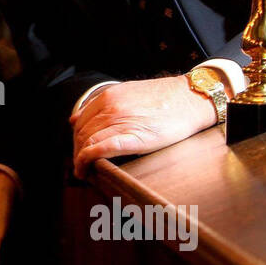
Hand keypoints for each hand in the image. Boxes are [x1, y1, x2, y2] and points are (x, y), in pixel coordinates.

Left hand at [70, 76, 216, 177]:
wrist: (191, 99)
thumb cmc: (166, 99)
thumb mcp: (129, 93)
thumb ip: (102, 105)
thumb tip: (74, 118)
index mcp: (108, 96)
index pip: (80, 121)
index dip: (76, 138)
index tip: (79, 149)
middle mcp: (110, 107)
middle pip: (81, 133)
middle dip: (77, 151)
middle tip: (81, 164)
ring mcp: (120, 121)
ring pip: (87, 142)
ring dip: (80, 159)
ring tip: (83, 171)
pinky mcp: (133, 137)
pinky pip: (99, 149)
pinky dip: (86, 160)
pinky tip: (85, 170)